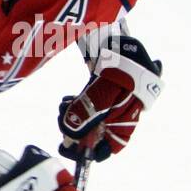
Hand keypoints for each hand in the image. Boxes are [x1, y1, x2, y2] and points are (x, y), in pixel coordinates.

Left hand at [59, 35, 162, 161]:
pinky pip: (86, 106)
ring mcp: (112, 103)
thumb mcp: (103, 90)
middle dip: (75, 131)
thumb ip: (87, 111)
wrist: (119, 38)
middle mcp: (122, 114)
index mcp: (128, 118)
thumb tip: (69, 132)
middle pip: (96, 135)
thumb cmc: (119, 65)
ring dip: (72, 116)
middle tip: (62, 120)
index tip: (70, 149)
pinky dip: (75, 106)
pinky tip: (68, 99)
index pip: (112, 146)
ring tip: (64, 105)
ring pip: (88, 120)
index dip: (92, 152)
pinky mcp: (102, 92)